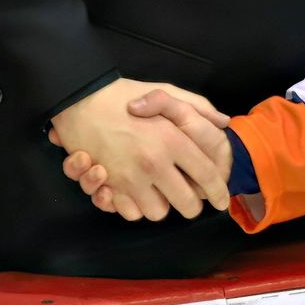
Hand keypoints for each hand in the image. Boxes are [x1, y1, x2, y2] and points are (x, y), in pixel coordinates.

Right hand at [49, 79, 232, 222]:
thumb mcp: (167, 91)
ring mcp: (130, 178)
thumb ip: (199, 108)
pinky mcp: (110, 186)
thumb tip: (223, 121)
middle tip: (190, 202)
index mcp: (172, 139)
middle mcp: (154, 162)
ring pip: (159, 212)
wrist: (81, 100)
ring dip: (162, 205)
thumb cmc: (126, 94)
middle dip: (192, 207)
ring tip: (161, 192)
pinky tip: (139, 193)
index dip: (219, 192)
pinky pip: (131, 213)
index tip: (222, 201)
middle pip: (186, 203)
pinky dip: (136, 207)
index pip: (207, 175)